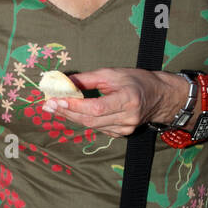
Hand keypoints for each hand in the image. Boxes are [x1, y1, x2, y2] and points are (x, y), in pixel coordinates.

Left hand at [42, 68, 186, 136]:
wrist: (159, 97)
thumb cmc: (136, 81)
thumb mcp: (113, 73)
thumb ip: (87, 79)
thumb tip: (64, 82)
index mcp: (128, 99)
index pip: (96, 107)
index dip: (74, 105)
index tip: (56, 100)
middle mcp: (127, 118)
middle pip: (90, 119)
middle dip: (67, 112)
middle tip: (48, 105)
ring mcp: (125, 129)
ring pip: (91, 126)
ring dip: (71, 116)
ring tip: (55, 107)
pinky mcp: (122, 134)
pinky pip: (97, 128)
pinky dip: (83, 120)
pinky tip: (72, 112)